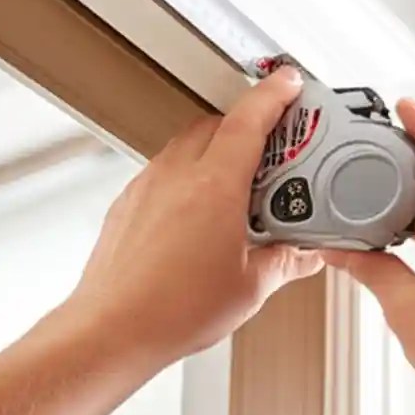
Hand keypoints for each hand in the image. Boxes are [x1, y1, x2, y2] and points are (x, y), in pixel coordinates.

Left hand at [67, 66, 324, 365]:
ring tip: (238, 184)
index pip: (249, 120)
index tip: (288, 84)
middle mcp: (178, 176)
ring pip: (188, 144)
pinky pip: (164, 170)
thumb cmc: (170, 311)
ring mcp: (148, 185)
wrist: (112, 330)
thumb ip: (284, 262)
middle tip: (273, 146)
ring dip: (215, 149)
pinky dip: (187, 175)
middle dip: (248, 125)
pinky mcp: (129, 203)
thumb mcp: (250, 287)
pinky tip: (200, 212)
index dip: (274, 95)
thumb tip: (302, 255)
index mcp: (215, 187)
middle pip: (218, 124)